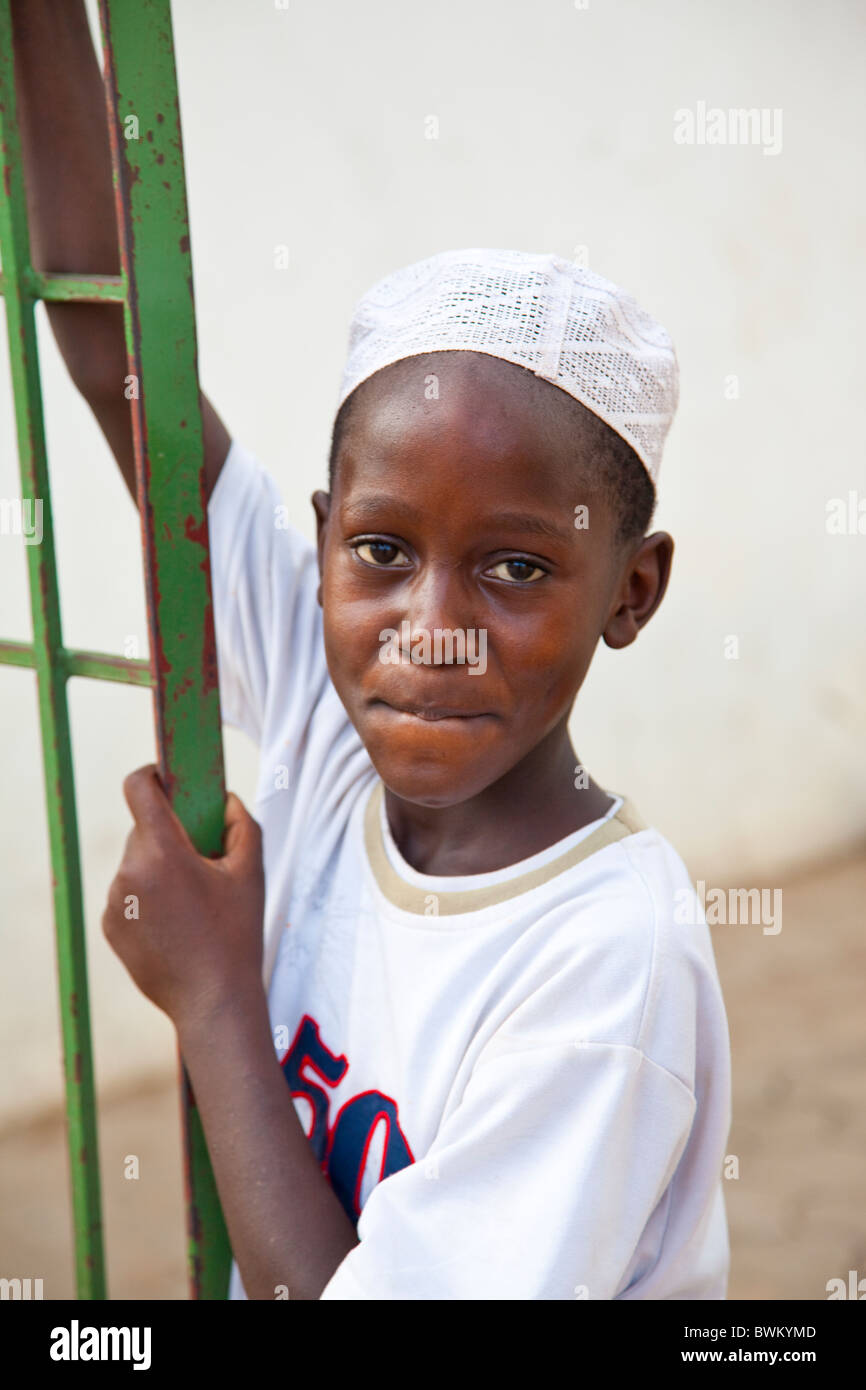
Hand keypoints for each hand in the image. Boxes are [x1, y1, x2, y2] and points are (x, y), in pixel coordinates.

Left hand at [102, 764, 265, 1029]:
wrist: (213, 1000)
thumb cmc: (235, 935)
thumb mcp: (250, 872)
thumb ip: (240, 823)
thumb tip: (224, 800)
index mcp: (163, 852)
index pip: (138, 789)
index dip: (152, 776)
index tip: (166, 780)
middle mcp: (130, 872)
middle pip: (144, 830)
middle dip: (170, 836)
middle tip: (202, 860)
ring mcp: (114, 901)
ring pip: (136, 864)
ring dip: (158, 869)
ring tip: (192, 902)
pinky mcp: (109, 926)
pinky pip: (127, 895)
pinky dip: (147, 898)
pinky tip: (176, 923)